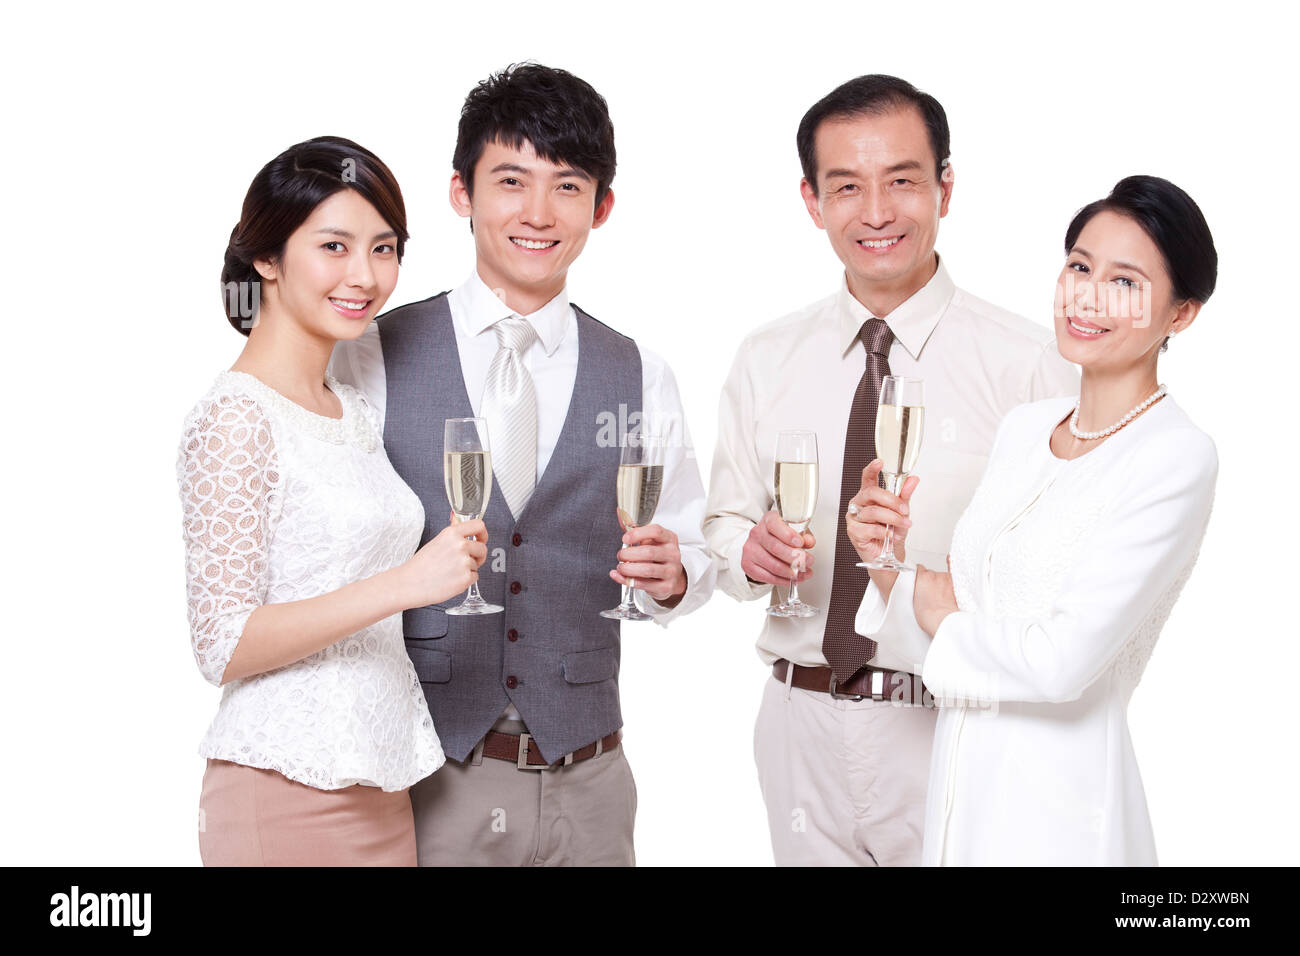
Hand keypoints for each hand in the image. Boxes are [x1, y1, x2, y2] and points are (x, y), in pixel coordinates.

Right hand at [394, 516, 487, 607]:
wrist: (410, 584)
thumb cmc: (420, 565)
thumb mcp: (437, 541)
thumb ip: (452, 532)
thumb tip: (458, 518)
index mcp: (452, 533)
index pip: (479, 526)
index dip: (483, 534)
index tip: (481, 539)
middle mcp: (460, 545)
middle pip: (482, 548)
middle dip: (478, 556)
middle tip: (465, 561)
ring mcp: (464, 562)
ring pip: (477, 564)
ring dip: (468, 569)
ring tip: (450, 572)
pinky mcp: (465, 578)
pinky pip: (475, 577)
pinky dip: (466, 581)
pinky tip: (451, 580)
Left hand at [611, 523, 687, 604]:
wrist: (672, 577)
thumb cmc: (657, 556)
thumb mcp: (650, 541)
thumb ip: (634, 530)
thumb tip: (620, 512)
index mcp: (669, 538)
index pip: (656, 531)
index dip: (637, 533)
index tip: (625, 538)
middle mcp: (673, 554)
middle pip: (649, 552)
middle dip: (629, 554)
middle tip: (620, 555)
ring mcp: (671, 571)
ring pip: (647, 569)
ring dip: (628, 568)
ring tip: (621, 567)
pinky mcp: (666, 586)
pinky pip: (645, 585)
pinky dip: (629, 581)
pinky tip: (621, 576)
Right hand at [740, 510, 815, 587]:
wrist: (761, 544)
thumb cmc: (779, 536)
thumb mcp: (794, 530)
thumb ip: (803, 535)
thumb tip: (809, 542)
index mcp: (768, 520)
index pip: (774, 525)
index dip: (788, 535)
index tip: (800, 543)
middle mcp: (757, 533)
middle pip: (775, 548)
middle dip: (796, 557)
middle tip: (808, 561)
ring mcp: (750, 550)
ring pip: (773, 565)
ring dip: (792, 572)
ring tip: (803, 572)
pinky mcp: (748, 565)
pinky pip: (768, 577)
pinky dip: (784, 580)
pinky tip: (793, 579)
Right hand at [844, 459, 917, 602]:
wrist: (889, 556)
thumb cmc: (891, 533)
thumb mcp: (902, 512)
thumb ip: (905, 495)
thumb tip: (913, 480)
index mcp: (869, 496)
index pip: (867, 478)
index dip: (872, 468)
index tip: (880, 462)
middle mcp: (859, 504)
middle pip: (871, 493)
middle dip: (891, 500)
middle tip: (904, 509)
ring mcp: (854, 518)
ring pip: (872, 512)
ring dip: (892, 518)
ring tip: (902, 525)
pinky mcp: (853, 532)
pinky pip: (868, 528)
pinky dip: (883, 531)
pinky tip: (890, 534)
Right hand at [913, 557, 957, 636]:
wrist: (945, 620)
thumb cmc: (930, 615)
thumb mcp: (914, 601)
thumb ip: (915, 589)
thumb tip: (917, 589)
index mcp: (923, 577)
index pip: (919, 568)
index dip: (919, 575)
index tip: (920, 580)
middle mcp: (937, 575)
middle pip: (932, 574)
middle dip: (931, 582)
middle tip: (930, 594)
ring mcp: (948, 579)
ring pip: (943, 578)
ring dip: (942, 585)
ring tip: (941, 598)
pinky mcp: (958, 585)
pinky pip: (953, 582)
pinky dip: (951, 587)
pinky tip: (950, 596)